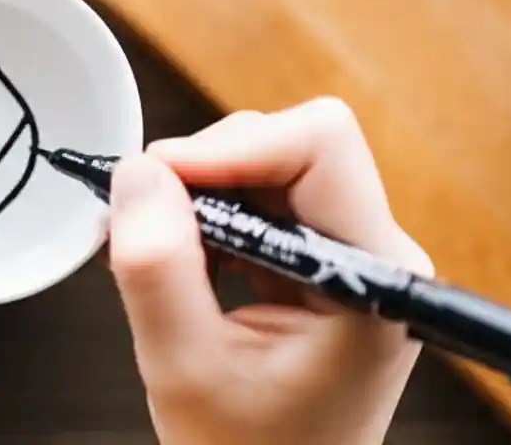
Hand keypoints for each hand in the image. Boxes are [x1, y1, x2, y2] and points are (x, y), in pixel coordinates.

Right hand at [109, 97, 432, 444]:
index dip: (232, 145)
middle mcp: (375, 252)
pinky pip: (263, 195)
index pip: (320, 145)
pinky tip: (187, 258)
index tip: (159, 177)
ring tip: (165, 250)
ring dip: (204, 190)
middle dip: (208, 168)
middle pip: (292, 143)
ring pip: (271, 161)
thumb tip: (136, 172)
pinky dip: (211, 210)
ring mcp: (351, 253)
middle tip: (147, 218)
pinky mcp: (322, 259)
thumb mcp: (183, 367)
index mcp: (369, 279)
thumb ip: (157, 267)